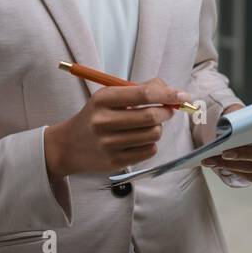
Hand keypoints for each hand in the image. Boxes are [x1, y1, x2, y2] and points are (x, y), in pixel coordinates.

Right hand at [45, 78, 187, 177]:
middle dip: (167, 112)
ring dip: (158, 129)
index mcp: (102, 100)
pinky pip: (148, 151)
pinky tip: (140, 140)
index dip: (167, 94)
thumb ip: (138, 90)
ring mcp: (108, 144)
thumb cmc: (95, 116)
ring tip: (149, 126)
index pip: (143, 94)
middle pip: (151, 116)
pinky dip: (151, 144)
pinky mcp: (114, 162)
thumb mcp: (108, 98)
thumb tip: (170, 91)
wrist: (69, 145)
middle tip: (168, 111)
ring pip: (152, 134)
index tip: (182, 95)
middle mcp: (103, 121)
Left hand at [201, 105, 251, 184]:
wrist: (236, 131)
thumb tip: (227, 127)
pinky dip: (239, 173)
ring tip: (214, 160)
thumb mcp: (237, 114)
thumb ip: (238, 117)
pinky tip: (222, 167)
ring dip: (235, 165)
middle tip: (225, 152)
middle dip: (246, 154)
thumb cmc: (239, 120)